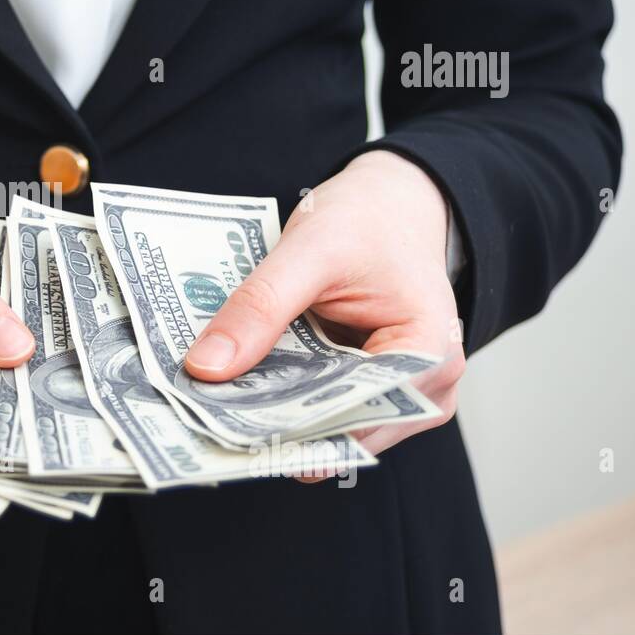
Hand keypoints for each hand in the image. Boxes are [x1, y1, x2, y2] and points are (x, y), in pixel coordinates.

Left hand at [184, 150, 463, 461]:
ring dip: (272, 418)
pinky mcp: (366, 390)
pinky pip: (321, 408)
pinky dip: (282, 402)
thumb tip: (206, 367)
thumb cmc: (369, 220)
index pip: (356, 415)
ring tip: (212, 411)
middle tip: (203, 423)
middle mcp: (426, 391)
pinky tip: (237, 395)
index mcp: (431, 357)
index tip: (227, 430)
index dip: (290, 426)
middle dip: (273, 426)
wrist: (390, 204)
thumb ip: (261, 307)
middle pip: (340, 431)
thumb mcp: (310, 251)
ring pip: (327, 427)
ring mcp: (400, 397)